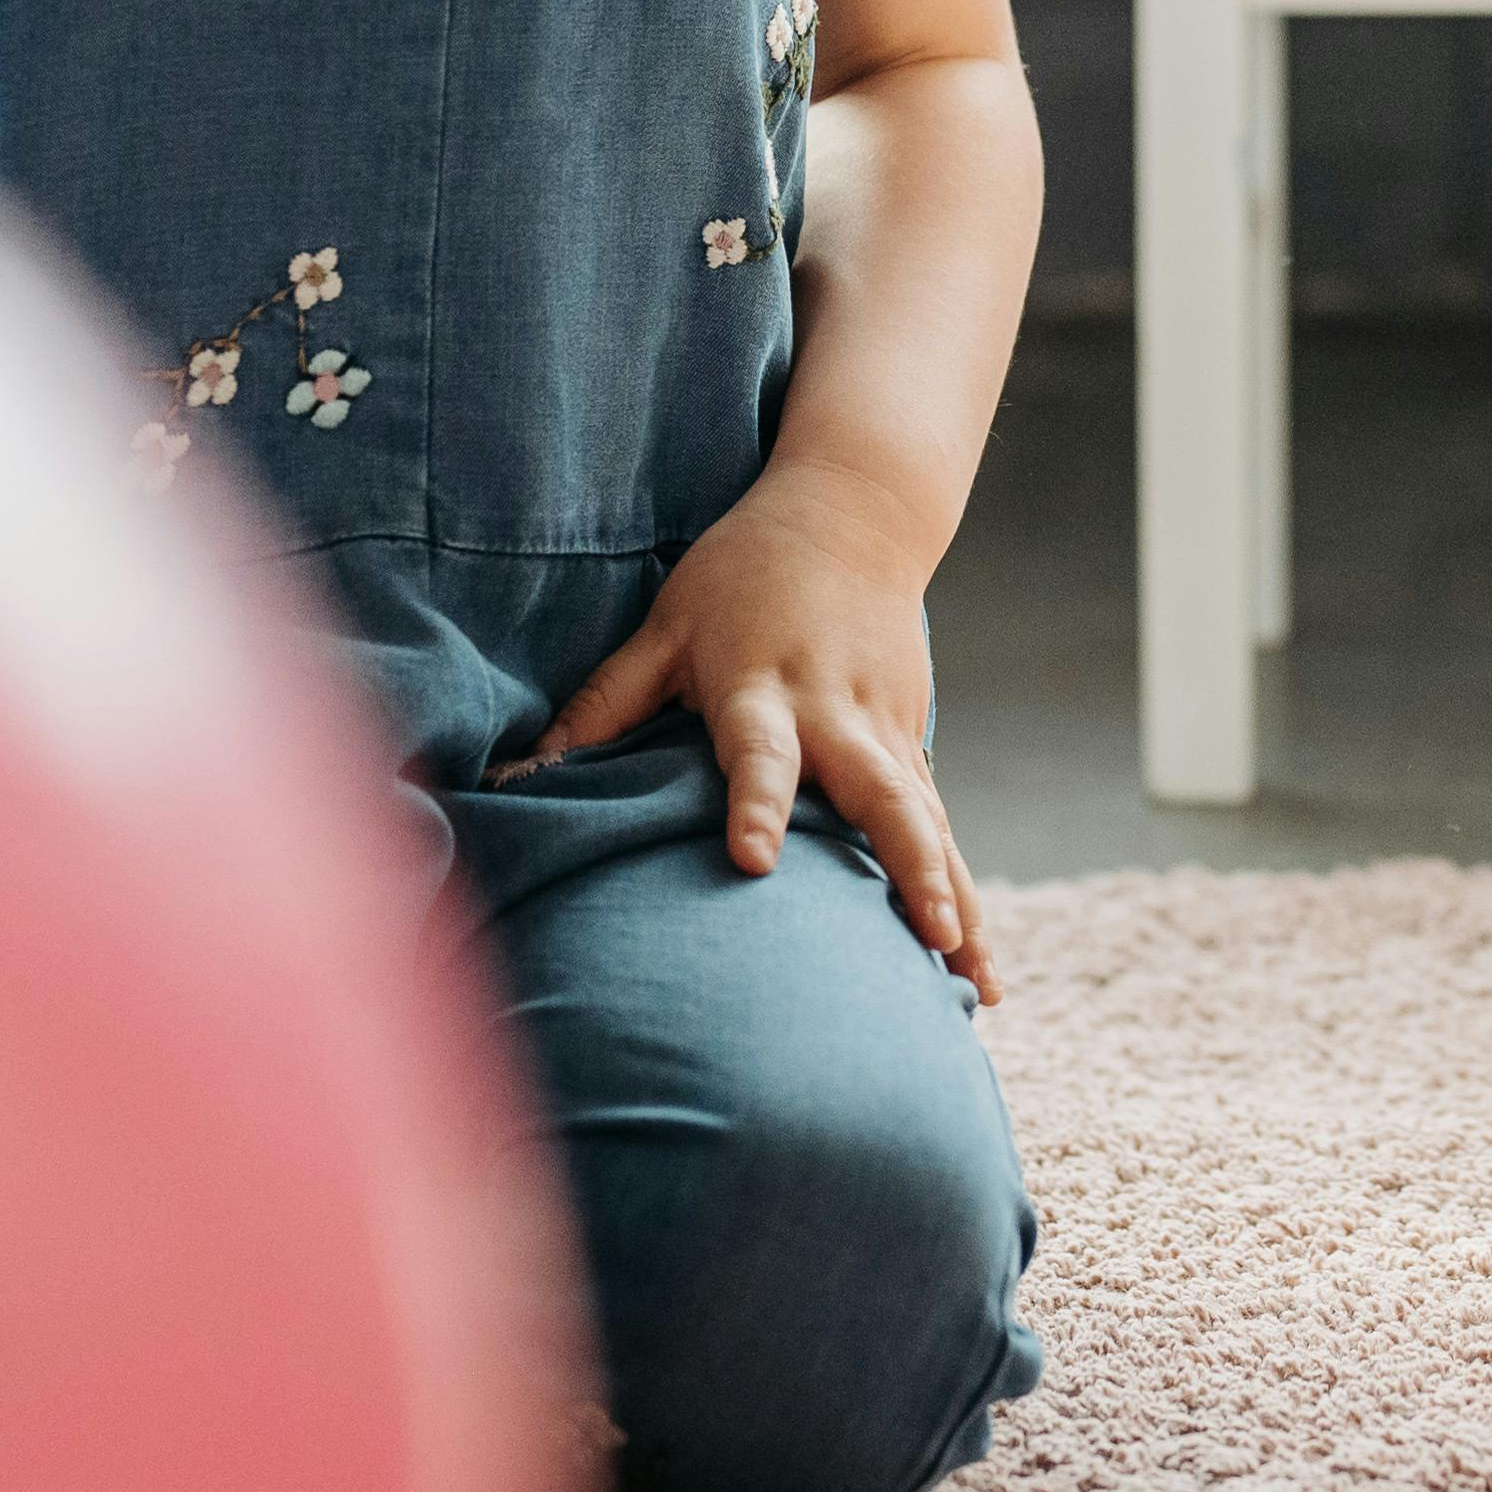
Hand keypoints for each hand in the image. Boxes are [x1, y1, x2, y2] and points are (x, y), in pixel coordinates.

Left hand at [507, 458, 997, 999]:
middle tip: (928, 931)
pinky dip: (961, 891)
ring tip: (972, 979)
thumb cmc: (742, 572)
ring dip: (953, 897)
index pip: (761, 752)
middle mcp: (837, 713)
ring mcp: (887, 729)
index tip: (754, 859)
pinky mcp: (914, 741)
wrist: (855, 512)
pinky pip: (939, 827)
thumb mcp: (666, 623)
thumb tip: (516, 777)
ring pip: (927, 822)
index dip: (757, 803)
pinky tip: (976, 963)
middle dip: (908, 865)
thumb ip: (604, 702)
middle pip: (882, 795)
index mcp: (765, 686)